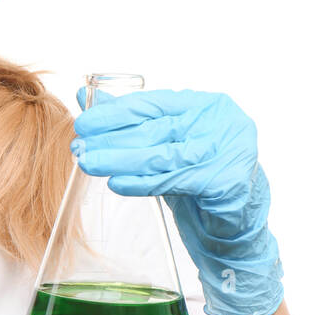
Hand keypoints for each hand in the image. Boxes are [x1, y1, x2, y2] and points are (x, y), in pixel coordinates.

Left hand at [71, 87, 283, 314]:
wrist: (236, 218)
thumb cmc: (198, 174)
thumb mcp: (164, 143)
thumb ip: (128, 119)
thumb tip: (84, 96)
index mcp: (206, 105)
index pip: (154, 103)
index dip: (116, 113)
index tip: (84, 122)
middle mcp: (220, 123)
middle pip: (155, 129)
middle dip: (112, 138)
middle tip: (79, 146)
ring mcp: (226, 152)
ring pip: (161, 155)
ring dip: (120, 160)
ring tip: (89, 163)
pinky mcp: (225, 183)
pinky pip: (173, 182)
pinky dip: (142, 184)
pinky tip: (117, 184)